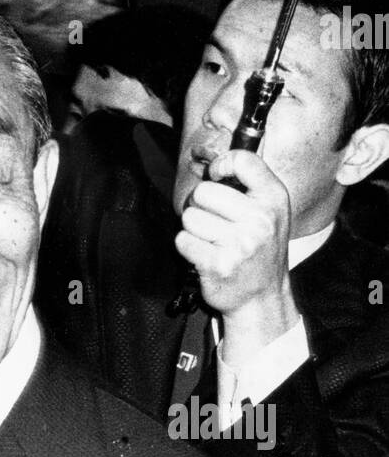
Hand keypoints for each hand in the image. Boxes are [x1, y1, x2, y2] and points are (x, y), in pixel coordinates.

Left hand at [175, 149, 298, 364]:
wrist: (262, 297)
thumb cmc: (260, 248)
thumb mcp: (269, 209)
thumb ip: (247, 182)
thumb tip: (208, 159)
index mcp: (274, 199)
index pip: (243, 161)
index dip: (221, 164)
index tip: (217, 176)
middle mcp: (261, 220)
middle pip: (203, 191)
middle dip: (201, 205)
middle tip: (214, 220)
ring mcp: (240, 244)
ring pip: (190, 217)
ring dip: (194, 229)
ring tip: (213, 240)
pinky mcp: (218, 264)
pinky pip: (182, 240)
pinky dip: (188, 247)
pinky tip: (206, 255)